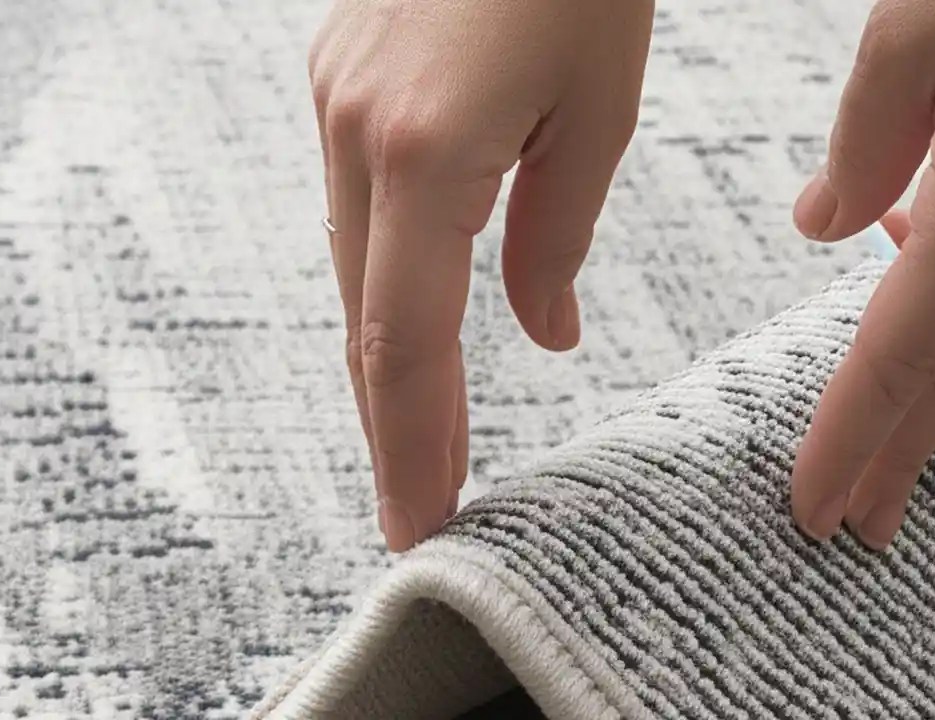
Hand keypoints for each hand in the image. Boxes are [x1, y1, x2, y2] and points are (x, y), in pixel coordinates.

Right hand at [307, 0, 653, 550]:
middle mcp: (356, 134)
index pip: (409, 338)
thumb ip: (557, 235)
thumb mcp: (599, 110)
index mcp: (426, 151)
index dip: (412, 439)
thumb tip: (540, 331)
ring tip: (420, 436)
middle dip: (392, 419)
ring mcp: (335, 102)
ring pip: (353, 266)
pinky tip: (413, 318)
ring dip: (387, 355)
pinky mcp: (340, 80)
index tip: (421, 519)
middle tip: (416, 504)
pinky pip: (355, 209)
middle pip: (364, 316)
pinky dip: (386, 280)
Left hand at [789, 0, 934, 549]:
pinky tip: (908, 306)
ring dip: (925, 404)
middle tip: (845, 527)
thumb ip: (859, 150)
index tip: (810, 504)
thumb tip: (826, 227)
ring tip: (872, 457)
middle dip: (894, 456)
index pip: (900, 350)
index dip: (850, 434)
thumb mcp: (904, 33)